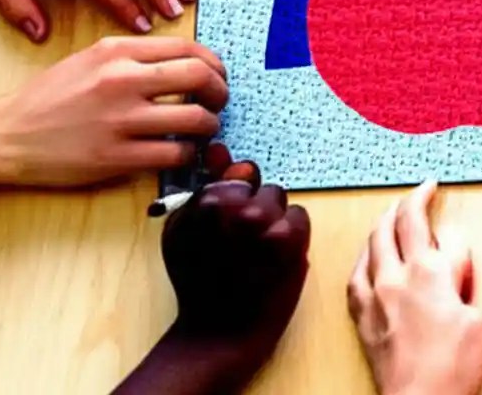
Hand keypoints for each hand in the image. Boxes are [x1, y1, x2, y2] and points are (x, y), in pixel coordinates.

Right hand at [0, 36, 226, 184]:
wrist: (5, 135)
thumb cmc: (47, 98)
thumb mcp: (88, 59)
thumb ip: (133, 56)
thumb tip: (184, 61)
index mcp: (115, 51)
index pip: (188, 48)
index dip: (214, 64)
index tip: (217, 75)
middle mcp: (121, 80)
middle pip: (200, 77)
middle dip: (220, 92)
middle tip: (218, 103)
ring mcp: (120, 120)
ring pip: (195, 119)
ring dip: (209, 126)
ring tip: (202, 130)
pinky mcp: (117, 157)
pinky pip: (175, 154)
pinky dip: (187, 154)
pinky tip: (179, 152)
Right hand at [163, 179, 309, 354]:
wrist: (217, 331)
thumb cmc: (196, 280)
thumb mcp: (183, 228)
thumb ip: (203, 186)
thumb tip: (219, 150)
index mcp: (209, 199)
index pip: (240, 175)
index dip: (238, 199)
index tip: (232, 223)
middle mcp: (237, 205)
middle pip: (262, 187)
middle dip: (256, 208)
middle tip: (243, 242)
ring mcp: (265, 221)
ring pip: (281, 200)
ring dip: (274, 220)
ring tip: (257, 251)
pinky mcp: (289, 240)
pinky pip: (298, 217)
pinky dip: (292, 234)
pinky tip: (274, 257)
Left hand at [347, 182, 481, 394]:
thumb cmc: (454, 368)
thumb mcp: (476, 318)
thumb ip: (460, 279)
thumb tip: (451, 258)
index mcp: (428, 272)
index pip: (420, 220)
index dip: (423, 197)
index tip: (430, 187)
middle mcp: (396, 277)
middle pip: (392, 226)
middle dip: (402, 205)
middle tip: (412, 197)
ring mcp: (375, 297)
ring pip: (370, 246)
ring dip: (380, 226)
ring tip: (388, 219)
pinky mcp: (363, 319)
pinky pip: (355, 277)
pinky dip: (363, 259)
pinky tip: (367, 260)